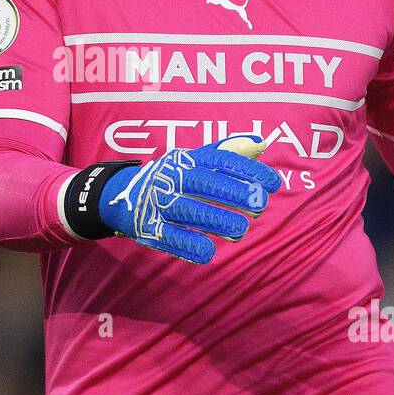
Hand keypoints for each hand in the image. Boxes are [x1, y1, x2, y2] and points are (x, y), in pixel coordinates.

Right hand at [98, 134, 281, 263]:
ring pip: (189, 210)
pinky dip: (189, 244)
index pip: (219, 160)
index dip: (247, 170)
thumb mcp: (196, 160)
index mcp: (187, 159)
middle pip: (205, 183)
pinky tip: (208, 251)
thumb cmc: (173, 177)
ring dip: (217, 221)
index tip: (273, 183)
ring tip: (240, 230)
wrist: (120, 195)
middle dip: (234, 193)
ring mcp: (158, 202)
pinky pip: (169, 236)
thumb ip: (228, 152)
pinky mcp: (148, 227)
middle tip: (259, 205)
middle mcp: (171, 177)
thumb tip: (260, 142)